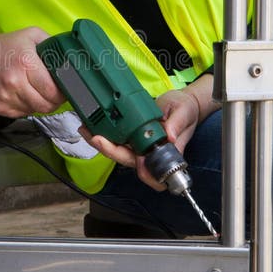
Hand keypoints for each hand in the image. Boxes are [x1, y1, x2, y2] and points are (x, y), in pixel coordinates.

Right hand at [0, 27, 64, 117]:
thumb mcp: (28, 35)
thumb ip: (52, 44)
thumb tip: (69, 56)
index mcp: (25, 62)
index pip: (54, 91)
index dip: (63, 92)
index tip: (65, 88)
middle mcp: (15, 82)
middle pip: (47, 105)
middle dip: (55, 100)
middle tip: (54, 92)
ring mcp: (5, 97)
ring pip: (36, 111)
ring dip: (40, 103)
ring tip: (36, 90)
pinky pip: (23, 114)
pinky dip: (27, 106)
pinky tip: (23, 93)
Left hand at [81, 74, 217, 190]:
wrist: (182, 103)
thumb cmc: (186, 112)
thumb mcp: (184, 114)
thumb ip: (177, 125)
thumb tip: (169, 136)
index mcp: (164, 152)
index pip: (151, 168)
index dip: (141, 168)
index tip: (135, 159)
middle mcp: (149, 152)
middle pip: (126, 159)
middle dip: (109, 150)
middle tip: (96, 138)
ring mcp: (138, 144)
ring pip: (117, 150)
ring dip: (101, 142)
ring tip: (87, 129)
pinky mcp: (131, 134)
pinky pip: (116, 138)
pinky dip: (103, 132)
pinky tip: (91, 124)